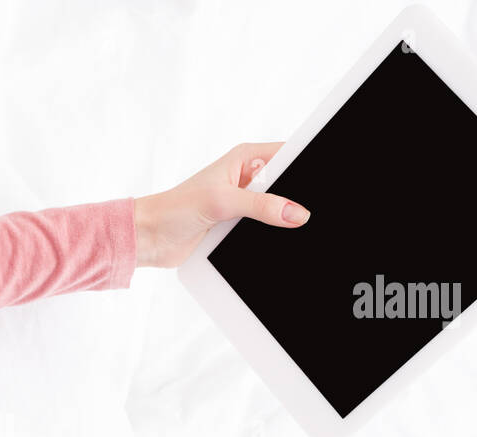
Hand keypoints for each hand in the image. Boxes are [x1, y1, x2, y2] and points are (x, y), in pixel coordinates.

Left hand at [134, 141, 309, 268]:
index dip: (307, 164)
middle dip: (296, 198)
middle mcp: (247, 178)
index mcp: (244, 158)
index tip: (324, 180)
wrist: (151, 238)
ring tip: (295, 230)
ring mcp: (244, 203)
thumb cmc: (175, 208)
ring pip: (277, 210)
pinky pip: (264, 230)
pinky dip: (270, 236)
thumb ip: (262, 206)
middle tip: (310, 213)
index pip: (287, 154)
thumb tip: (296, 214)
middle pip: (287, 185)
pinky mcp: (238, 226)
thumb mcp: (223, 202)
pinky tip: (279, 242)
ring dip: (282, 221)